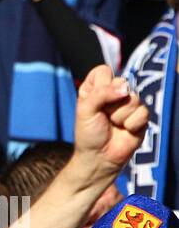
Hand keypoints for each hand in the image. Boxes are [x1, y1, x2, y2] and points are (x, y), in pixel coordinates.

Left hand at [70, 65, 146, 186]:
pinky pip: (142, 112)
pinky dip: (131, 124)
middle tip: (104, 117)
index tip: (93, 101)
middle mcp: (113, 93)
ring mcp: (129, 104)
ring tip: (113, 125)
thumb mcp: (85, 111)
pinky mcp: (141, 116)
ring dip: (120, 116)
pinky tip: (125, 130)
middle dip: (110, 103)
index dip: (100, 85)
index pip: (103, 70)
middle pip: (122, 82)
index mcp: (96, 89)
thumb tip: (125, 89)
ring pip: (133, 98)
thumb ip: (101, 94)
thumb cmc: (88, 134)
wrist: (98, 157)